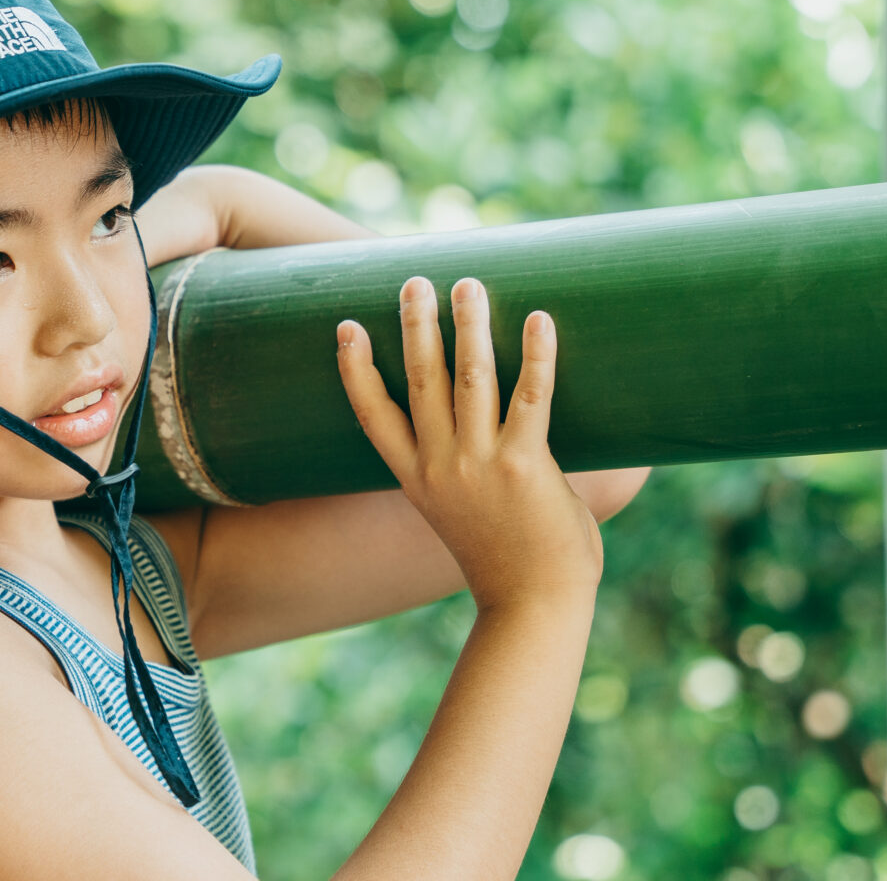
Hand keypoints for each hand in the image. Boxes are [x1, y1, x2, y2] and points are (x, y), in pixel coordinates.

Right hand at [335, 277, 602, 613]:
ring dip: (469, 326)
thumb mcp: (462, 513)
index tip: (346, 327)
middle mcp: (440, 466)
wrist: (533, 605)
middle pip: (419, 380)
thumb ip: (464, 470)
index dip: (356, 369)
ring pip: (468, 378)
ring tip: (469, 285)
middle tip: (415, 281)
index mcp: (416, 479)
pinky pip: (530, 398)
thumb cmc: (507, 559)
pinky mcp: (525, 466)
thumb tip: (490, 425)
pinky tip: (540, 319)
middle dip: (416, 325)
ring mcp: (479, 465)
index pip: (372, 415)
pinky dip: (536, 355)